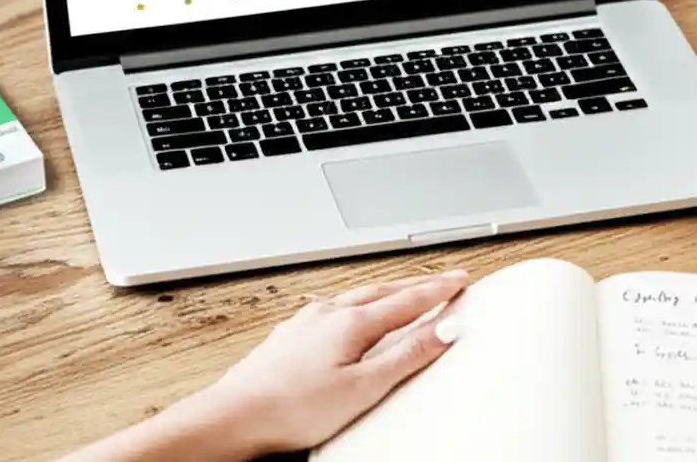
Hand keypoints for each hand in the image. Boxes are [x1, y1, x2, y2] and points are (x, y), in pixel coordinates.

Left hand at [207, 269, 468, 454]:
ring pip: (355, 298)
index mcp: (351, 323)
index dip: (438, 290)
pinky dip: (356, 307)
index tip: (461, 280)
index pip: (408, 300)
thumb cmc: (293, 408)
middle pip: (382, 292)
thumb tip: (443, 329)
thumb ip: (406, 356)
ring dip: (385, 293)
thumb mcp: (363, 387)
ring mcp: (305, 323)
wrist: (235, 417)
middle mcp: (327, 314)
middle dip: (415, 286)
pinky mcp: (289, 337)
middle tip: (440, 282)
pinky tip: (350, 317)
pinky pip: (333, 310)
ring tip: (402, 293)